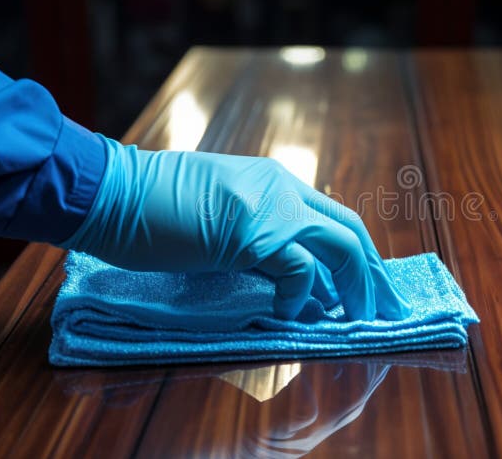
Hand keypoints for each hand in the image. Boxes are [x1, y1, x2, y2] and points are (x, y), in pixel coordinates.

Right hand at [60, 137, 411, 321]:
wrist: (113, 192)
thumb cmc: (152, 207)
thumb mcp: (218, 211)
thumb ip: (256, 232)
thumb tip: (284, 273)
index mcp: (275, 182)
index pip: (333, 216)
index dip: (357, 253)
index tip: (370, 283)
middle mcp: (283, 190)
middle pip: (350, 230)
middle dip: (374, 273)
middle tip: (388, 307)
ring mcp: (271, 208)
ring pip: (341, 246)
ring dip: (357, 287)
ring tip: (362, 319)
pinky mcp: (253, 234)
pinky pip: (299, 271)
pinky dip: (301, 298)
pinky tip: (292, 315)